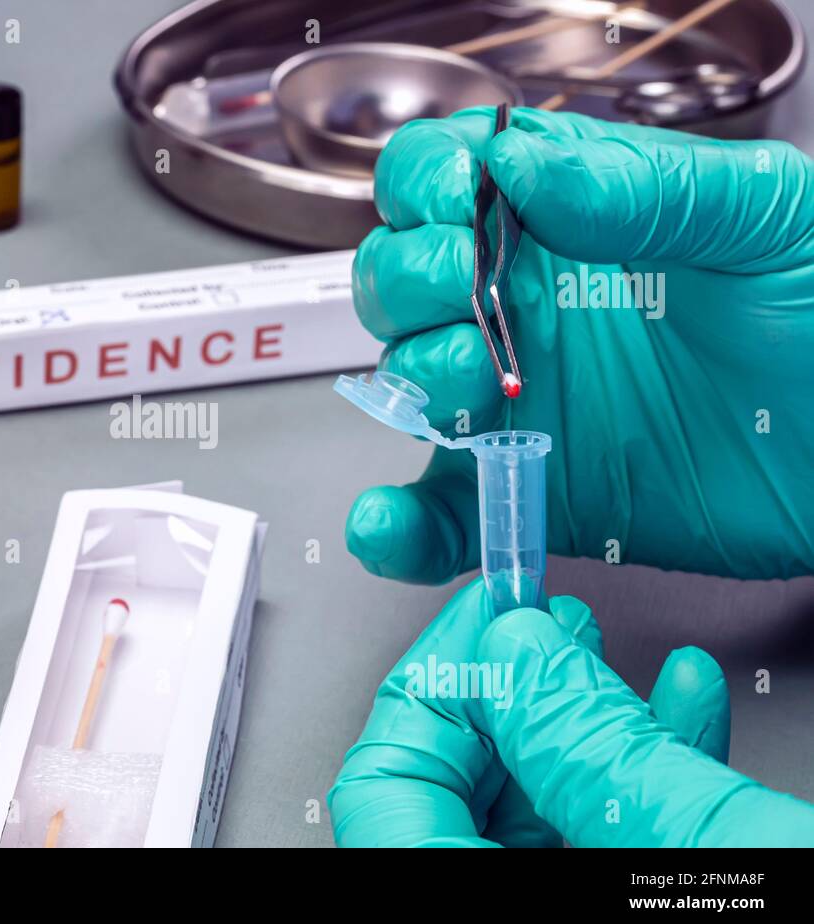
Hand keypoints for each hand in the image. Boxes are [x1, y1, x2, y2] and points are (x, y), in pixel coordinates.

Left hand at [328, 580, 813, 846]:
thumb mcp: (706, 861)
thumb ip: (590, 750)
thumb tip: (516, 656)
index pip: (385, 787)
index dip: (430, 685)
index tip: (481, 617)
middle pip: (451, 799)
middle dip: (505, 696)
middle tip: (539, 626)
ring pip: (530, 821)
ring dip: (572, 726)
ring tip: (606, 652)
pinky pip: (597, 851)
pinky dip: (632, 778)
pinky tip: (676, 711)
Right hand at [348, 108, 813, 582]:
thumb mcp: (758, 211)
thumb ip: (634, 185)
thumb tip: (521, 169)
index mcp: (564, 219)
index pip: (442, 178)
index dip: (424, 183)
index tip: (458, 202)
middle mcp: (522, 306)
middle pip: (399, 278)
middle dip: (408, 280)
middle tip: (462, 289)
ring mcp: (517, 401)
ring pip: (405, 382)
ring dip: (410, 379)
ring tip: (473, 379)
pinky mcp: (531, 489)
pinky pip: (443, 513)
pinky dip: (402, 528)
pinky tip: (391, 524)